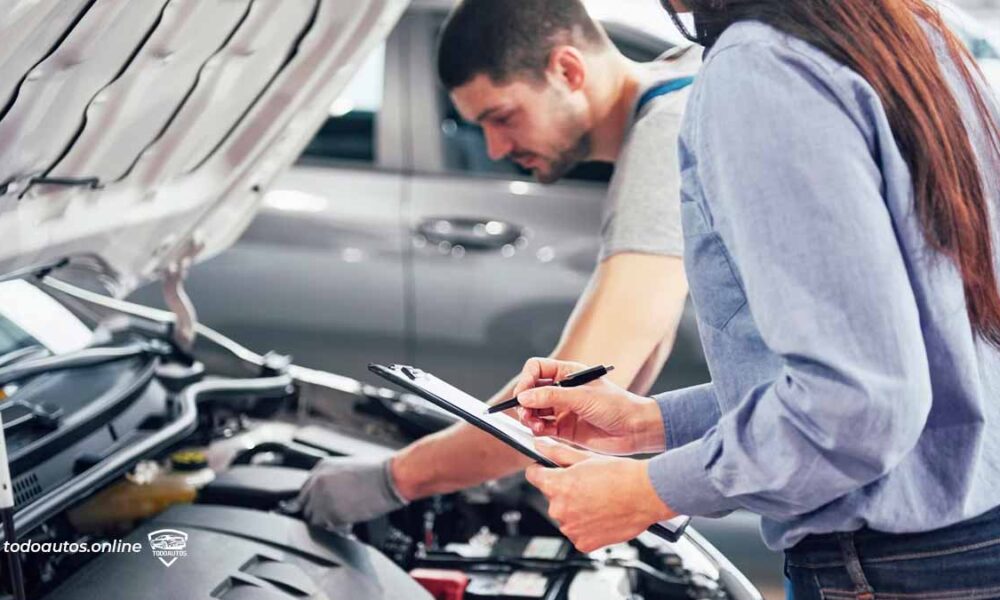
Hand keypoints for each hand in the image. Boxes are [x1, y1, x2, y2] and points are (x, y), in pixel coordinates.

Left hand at [295, 457, 406, 529]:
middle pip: (306, 506)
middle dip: (318, 514)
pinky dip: (337, 530)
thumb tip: (332, 492)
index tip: (315, 509)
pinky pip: (328, 528)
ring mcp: (322, 499)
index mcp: (322, 468)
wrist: (388, 478)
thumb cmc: (377, 471)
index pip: (305, 490)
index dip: (312, 502)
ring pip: (314, 520)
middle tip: (330, 518)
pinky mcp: (331, 514)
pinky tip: (349, 526)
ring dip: (326, 523)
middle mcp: (317, 482)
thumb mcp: (349, 467)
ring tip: (342, 522)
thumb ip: (334, 479)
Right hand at [512, 357, 664, 454]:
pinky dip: (537, 429)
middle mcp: (563, 391)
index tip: (521, 394)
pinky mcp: (565, 429)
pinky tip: (540, 431)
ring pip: (535, 411)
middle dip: (524, 402)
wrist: (635, 429)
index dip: (526, 379)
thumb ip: (551, 396)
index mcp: (567, 374)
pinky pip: (543, 427)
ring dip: (529, 417)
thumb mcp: (582, 396)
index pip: (537, 369)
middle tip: (524, 413)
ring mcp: (563, 410)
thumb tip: (523, 397)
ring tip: (533, 424)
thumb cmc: (616, 406)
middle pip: (532, 391)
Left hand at [525, 442, 676, 552]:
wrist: (646, 494)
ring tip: (598, 501)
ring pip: (566, 516)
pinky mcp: (583, 543)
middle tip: (587, 486)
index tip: (548, 471)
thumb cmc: (620, 475)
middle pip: (552, 498)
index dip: (542, 471)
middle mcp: (560, 509)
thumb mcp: (586, 457)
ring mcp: (571, 528)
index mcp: (557, 485)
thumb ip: (557, 453)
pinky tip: (602, 515)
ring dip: (576, 510)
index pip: (533, 476)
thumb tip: (540, 446)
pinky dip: (587, 527)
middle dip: (565, 492)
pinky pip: (578, 534)